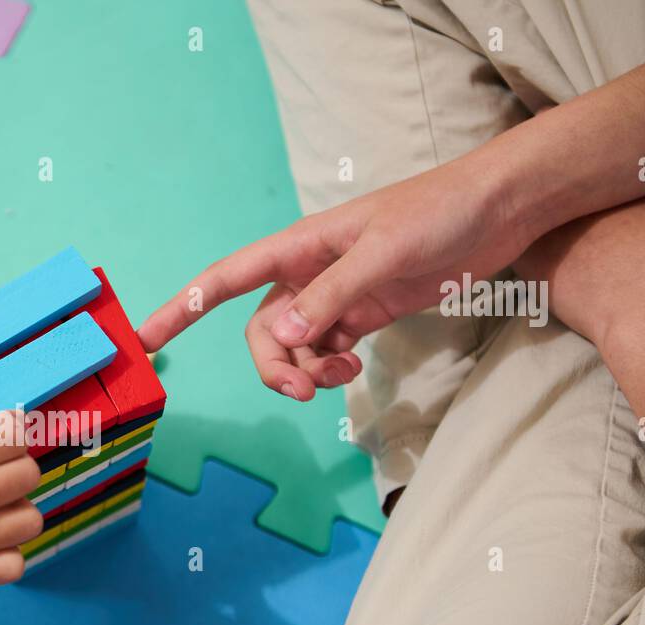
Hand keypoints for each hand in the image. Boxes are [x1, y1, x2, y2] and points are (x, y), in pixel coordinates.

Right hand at [139, 153, 540, 400]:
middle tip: (303, 392)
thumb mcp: (383, 253)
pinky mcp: (364, 313)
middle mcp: (308, 273)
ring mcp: (335, 295)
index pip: (226, 279)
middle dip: (272, 365)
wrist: (498, 212)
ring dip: (303, 371)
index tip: (146, 336)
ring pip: (292, 346)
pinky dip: (329, 369)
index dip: (183, 306)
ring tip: (338, 379)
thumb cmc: (439, 213)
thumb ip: (330, 297)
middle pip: (261, 330)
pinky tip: (352, 370)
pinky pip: (325, 350)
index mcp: (300, 247)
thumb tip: (280, 337)